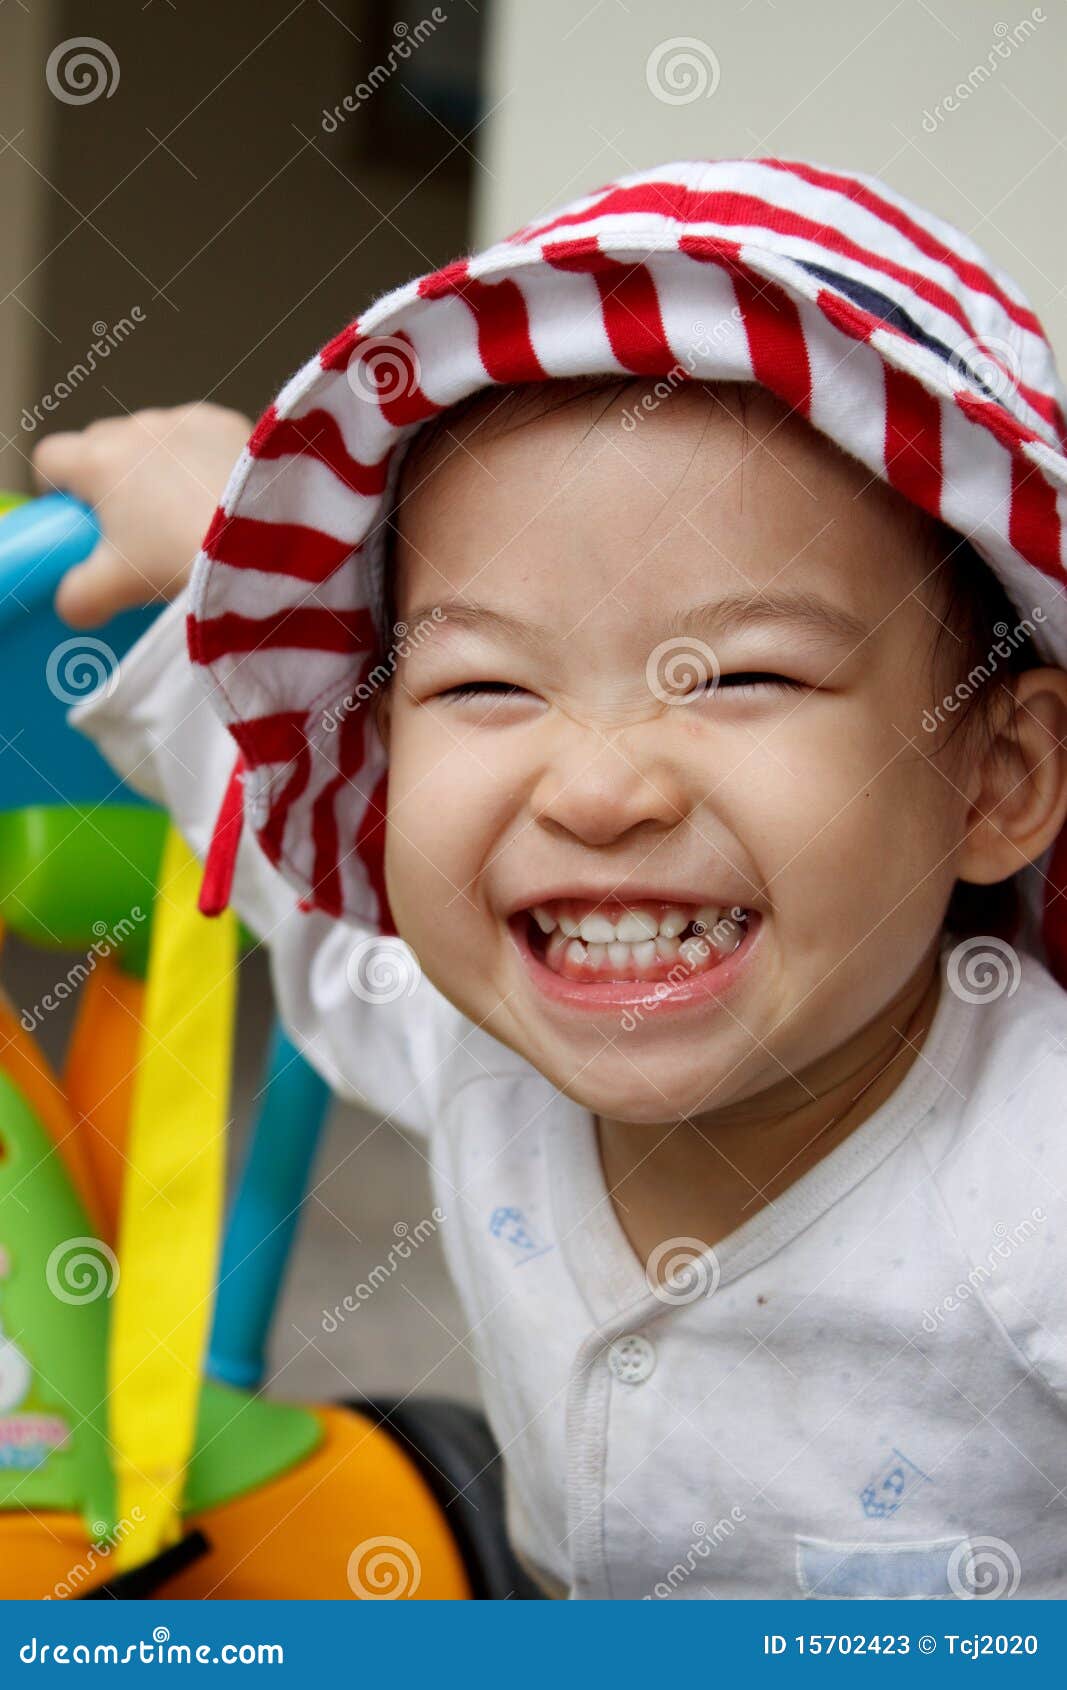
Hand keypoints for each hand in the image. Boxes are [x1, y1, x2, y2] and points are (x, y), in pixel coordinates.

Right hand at [32, 401, 252, 627]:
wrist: (272, 545)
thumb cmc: (186, 559)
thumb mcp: (118, 589)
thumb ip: (78, 597)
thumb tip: (72, 602)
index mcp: (98, 461)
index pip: (50, 459)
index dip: (57, 492)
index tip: (77, 521)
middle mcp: (137, 428)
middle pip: (100, 445)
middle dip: (107, 480)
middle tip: (131, 529)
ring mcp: (185, 419)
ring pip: (152, 439)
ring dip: (156, 467)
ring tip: (182, 515)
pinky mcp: (229, 423)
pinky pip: (199, 436)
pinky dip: (200, 459)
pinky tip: (219, 497)